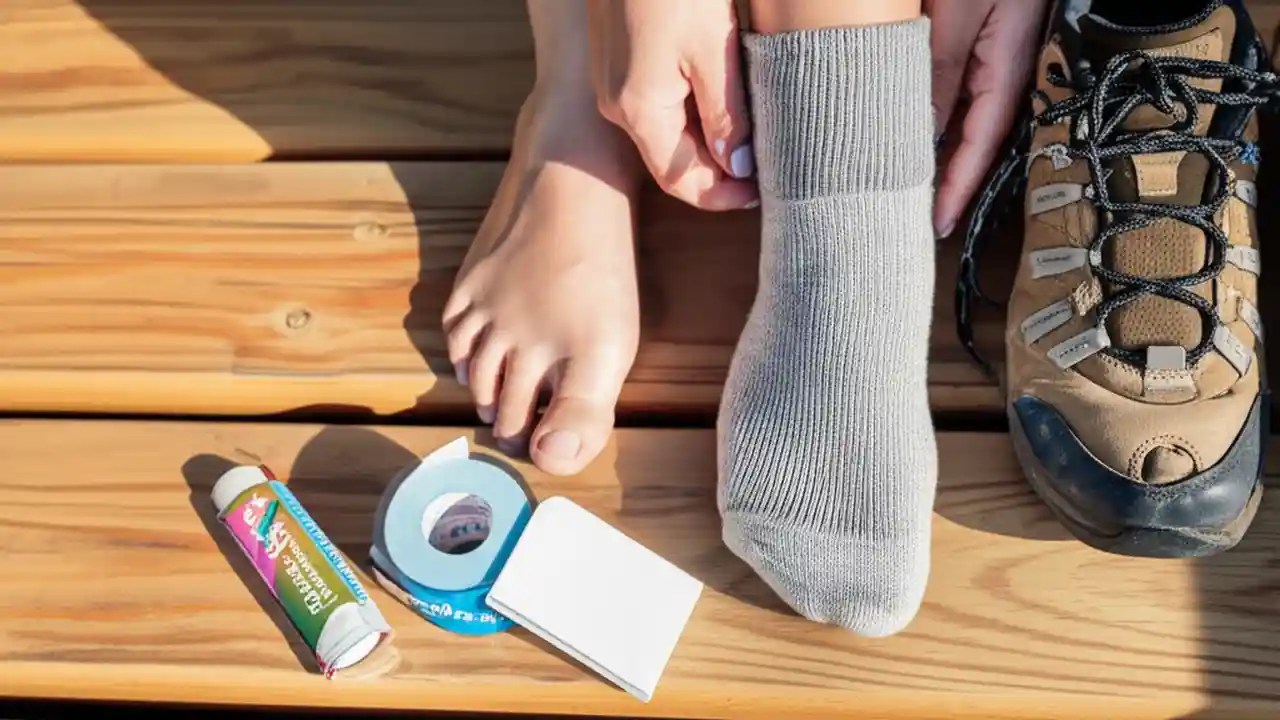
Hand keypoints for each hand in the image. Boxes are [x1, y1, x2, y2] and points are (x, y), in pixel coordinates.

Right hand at [586, 0, 758, 210]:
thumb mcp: (714, 49)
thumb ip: (726, 115)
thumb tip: (739, 168)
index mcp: (638, 111)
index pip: (681, 182)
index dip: (723, 197)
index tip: (763, 192)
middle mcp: (617, 105)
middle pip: (673, 160)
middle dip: (720, 170)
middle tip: (768, 164)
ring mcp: (613, 82)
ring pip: (666, 132)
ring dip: (708, 141)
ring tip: (752, 133)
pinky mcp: (618, 60)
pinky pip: (656, 104)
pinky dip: (689, 112)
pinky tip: (720, 97)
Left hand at [929, 0, 1048, 237]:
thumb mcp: (957, 11)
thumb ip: (937, 68)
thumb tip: (919, 131)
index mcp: (1008, 59)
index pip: (982, 141)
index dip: (957, 186)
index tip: (934, 225)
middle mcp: (1004, 58)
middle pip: (973, 132)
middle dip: (943, 176)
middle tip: (908, 216)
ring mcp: (992, 44)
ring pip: (961, 108)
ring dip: (934, 145)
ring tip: (902, 184)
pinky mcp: (976, 28)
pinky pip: (954, 80)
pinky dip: (930, 108)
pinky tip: (907, 123)